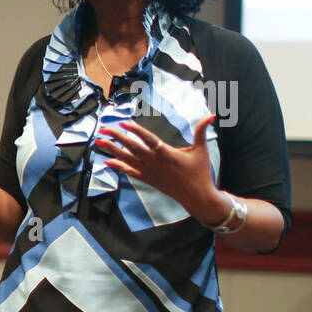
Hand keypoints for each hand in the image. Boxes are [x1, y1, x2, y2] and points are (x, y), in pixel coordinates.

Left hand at [95, 115, 230, 223]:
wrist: (196, 196)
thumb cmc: (200, 172)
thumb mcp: (201, 150)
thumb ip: (201, 131)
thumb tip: (212, 115)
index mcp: (167, 153)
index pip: (149, 140)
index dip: (136, 131)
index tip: (124, 124)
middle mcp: (155, 162)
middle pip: (132, 147)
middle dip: (117, 137)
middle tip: (104, 129)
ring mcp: (149, 172)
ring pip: (127, 158)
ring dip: (112, 150)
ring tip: (99, 142)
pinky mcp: (147, 179)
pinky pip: (130, 172)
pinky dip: (118, 166)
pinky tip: (107, 161)